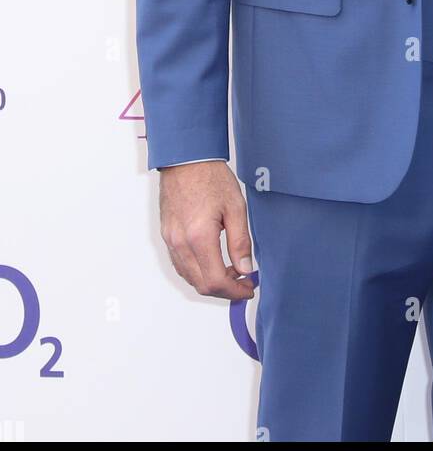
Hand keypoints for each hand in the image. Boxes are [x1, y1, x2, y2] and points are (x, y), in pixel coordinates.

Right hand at [158, 161, 255, 299]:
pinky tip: (212, 261)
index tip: (248, 288)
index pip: (216, 281)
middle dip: (224, 290)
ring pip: (189, 277)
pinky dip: (197, 271)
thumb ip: (240, 242)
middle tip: (242, 282)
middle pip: (201, 285)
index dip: (235, 291)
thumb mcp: (236, 207)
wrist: (186, 159)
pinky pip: (180, 264)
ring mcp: (170, 240)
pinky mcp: (167, 235)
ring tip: (231, 269)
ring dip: (210, 281)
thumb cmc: (210, 177)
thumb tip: (245, 268)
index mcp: (199, 237)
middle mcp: (180, 243)